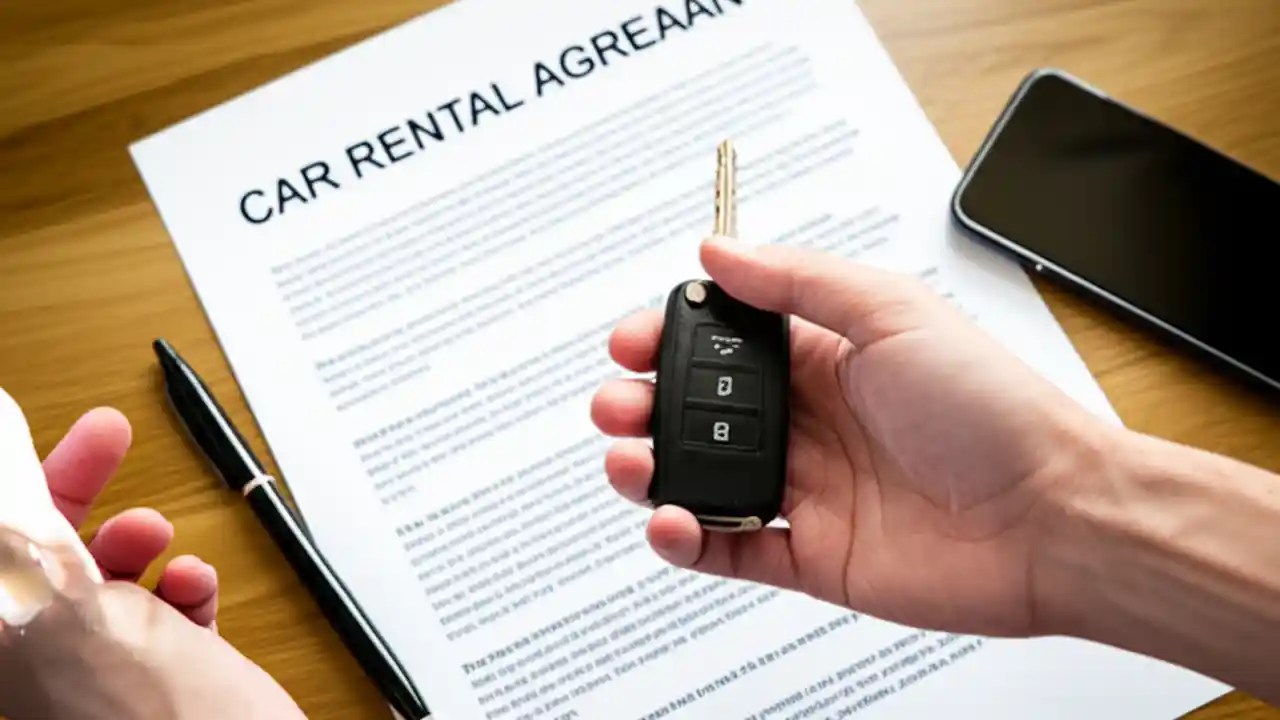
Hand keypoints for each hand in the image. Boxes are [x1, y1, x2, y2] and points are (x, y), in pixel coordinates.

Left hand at [0, 404, 305, 719]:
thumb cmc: (131, 713)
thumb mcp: (54, 586)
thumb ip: (12, 501)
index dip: (5, 477)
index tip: (26, 424)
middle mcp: (29, 653)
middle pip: (31, 545)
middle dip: (73, 488)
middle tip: (109, 434)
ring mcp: (87, 668)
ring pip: (97, 572)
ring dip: (133, 541)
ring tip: (157, 537)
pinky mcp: (150, 677)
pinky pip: (158, 610)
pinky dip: (180, 585)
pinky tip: (195, 583)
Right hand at [591, 236, 1111, 636]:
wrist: (1053, 516)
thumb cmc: (993, 409)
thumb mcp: (891, 311)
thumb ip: (798, 281)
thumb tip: (720, 248)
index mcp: (824, 358)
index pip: (722, 344)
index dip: (668, 339)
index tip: (632, 339)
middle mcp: (809, 423)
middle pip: (696, 412)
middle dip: (642, 404)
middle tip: (618, 402)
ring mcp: (806, 490)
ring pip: (698, 479)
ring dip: (648, 470)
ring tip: (630, 460)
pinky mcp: (809, 554)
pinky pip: (727, 550)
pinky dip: (685, 540)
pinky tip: (670, 520)